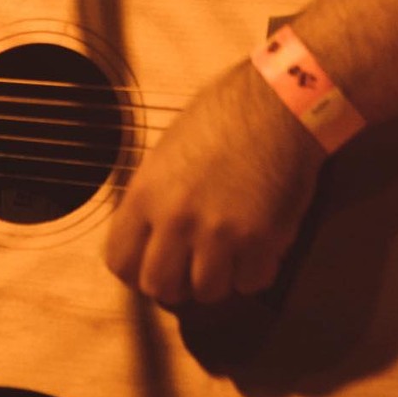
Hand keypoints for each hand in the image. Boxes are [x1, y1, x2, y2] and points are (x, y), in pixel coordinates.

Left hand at [103, 59, 323, 307]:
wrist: (278, 103)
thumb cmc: (223, 114)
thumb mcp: (168, 150)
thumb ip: (156, 197)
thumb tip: (151, 236)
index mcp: (146, 193)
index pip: (119, 261)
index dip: (137, 267)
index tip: (154, 262)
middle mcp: (176, 220)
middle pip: (159, 287)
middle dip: (176, 282)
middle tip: (193, 265)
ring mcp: (219, 235)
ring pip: (207, 292)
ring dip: (219, 278)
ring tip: (229, 252)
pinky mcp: (261, 242)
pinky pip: (251, 284)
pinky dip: (255, 271)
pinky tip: (258, 244)